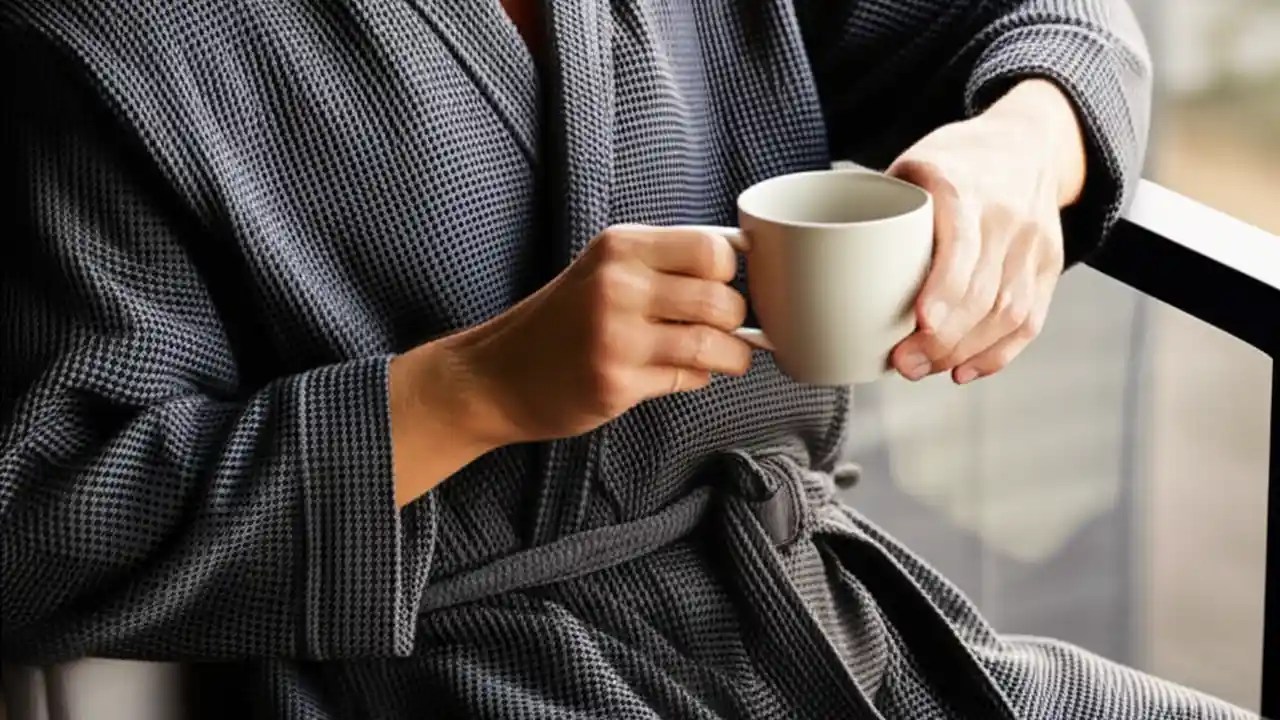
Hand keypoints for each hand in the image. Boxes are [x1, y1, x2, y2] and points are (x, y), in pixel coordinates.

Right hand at [421, 225, 752, 446]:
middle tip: (725, 327)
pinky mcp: (617, 384)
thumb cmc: (562, 321)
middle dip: (736, 318)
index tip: (724, 285)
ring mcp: (617, 338)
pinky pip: (688, 379)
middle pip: (721, 299)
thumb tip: (743, 263)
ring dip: (732, 355)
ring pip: (713, 344)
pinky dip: (697, 378)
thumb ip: (662, 263)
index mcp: (620, 248)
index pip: (713, 250)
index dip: (729, 273)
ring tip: (725, 356)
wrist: (496, 375)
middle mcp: (618, 287)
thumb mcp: (604, 270)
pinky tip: (681, 373)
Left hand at [887, 79, 1086, 384]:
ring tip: (925, 368)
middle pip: (984, 293)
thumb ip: (878, 211)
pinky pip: (1031, 320)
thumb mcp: (910, 166)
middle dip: (944, 339)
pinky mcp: (1050, 265)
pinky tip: (964, 369)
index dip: (944, 292)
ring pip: (1009, 313)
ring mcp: (1034, 243)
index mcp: (964, 187)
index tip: (919, 324)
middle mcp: (1006, 216)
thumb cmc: (953, 159)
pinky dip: (997, 354)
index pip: (961, 247)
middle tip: (904, 363)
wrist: (1027, 140)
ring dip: (965, 351)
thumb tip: (819, 267)